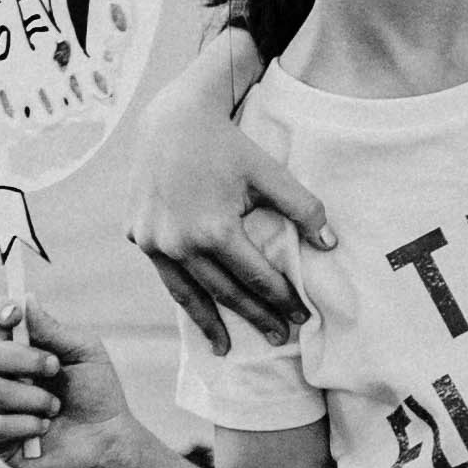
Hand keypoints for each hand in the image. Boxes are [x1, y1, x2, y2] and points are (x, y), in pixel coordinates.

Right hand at [0, 305, 142, 467]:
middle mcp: (7, 376)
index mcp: (25, 349)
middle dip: (22, 359)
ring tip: (57, 407)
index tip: (14, 313)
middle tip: (54, 367)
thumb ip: (54, 330)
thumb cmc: (97, 393)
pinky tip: (46, 428)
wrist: (108, 441)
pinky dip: (27, 424)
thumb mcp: (85, 354)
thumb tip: (25, 298)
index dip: (0, 313)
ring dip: (34, 398)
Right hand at [127, 108, 336, 350]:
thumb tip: (331, 245)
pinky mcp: (137, 236)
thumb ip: (304, 208)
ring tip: (226, 348)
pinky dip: (182, 295)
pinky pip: (165, 274)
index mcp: (214, 230)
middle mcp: (178, 243)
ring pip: (187, 294)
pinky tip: (195, 311)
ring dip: (209, 323)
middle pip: (224, 292)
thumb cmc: (229, 145)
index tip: (301, 317)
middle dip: (254, 318)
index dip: (282, 299)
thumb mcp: (271, 172)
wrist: (171, 120)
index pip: (256, 278)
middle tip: (278, 339)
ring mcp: (153, 242)